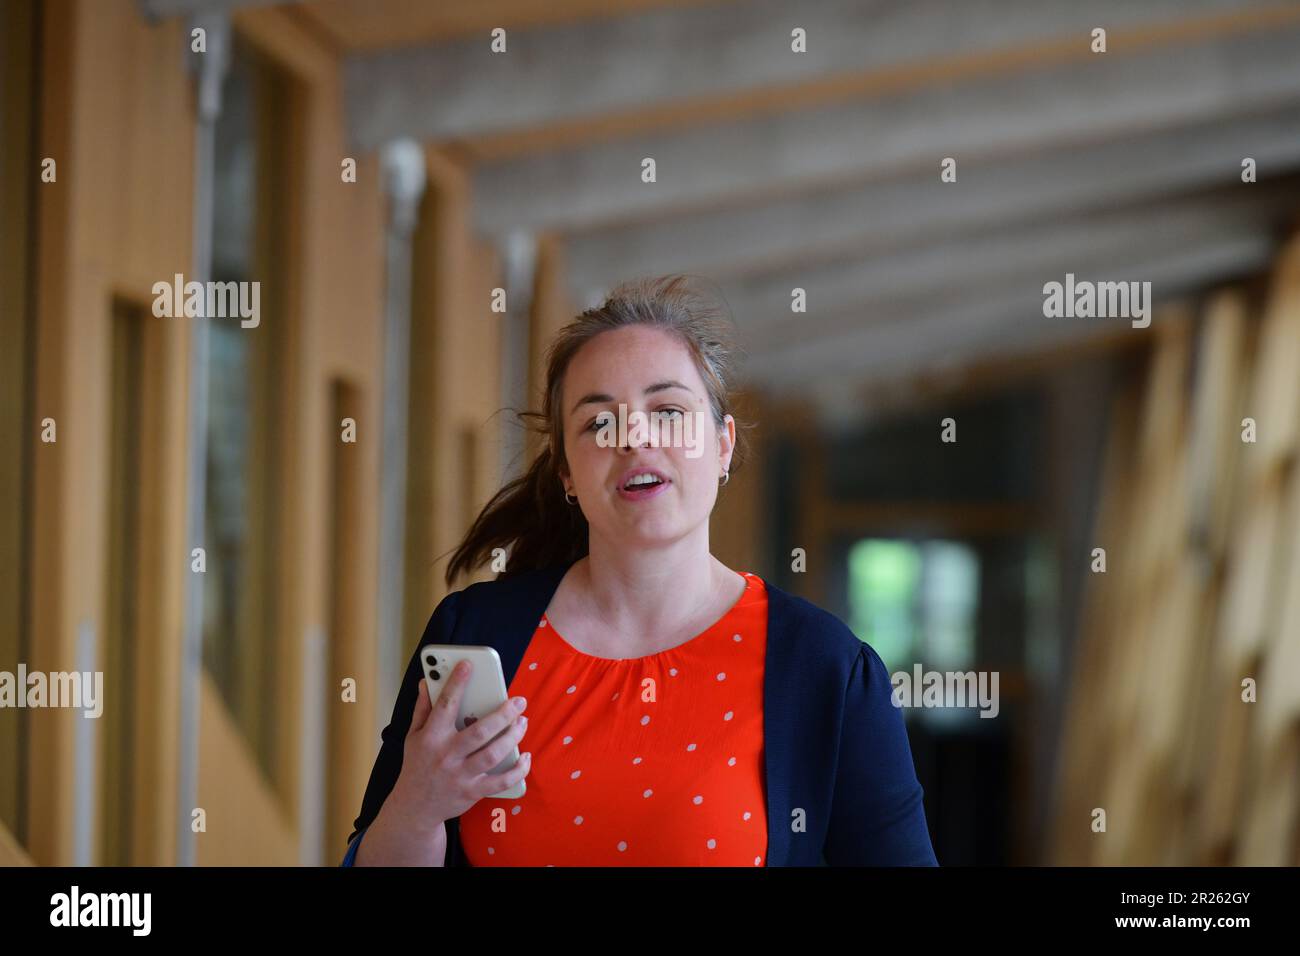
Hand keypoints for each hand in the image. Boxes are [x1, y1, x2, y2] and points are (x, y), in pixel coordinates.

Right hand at [383, 660, 531, 845]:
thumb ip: (422, 709)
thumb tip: (426, 682)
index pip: (445, 706)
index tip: (468, 664)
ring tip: (523, 722)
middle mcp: (446, 755)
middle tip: (519, 701)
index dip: (456, 683)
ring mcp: (460, 775)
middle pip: (479, 732)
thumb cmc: (417, 766)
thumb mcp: (412, 736)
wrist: (414, 808)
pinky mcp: (473, 792)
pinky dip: (517, 769)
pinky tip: (525, 756)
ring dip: (513, 737)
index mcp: (431, 738)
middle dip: (503, 714)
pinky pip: (501, 781)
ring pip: (493, 754)